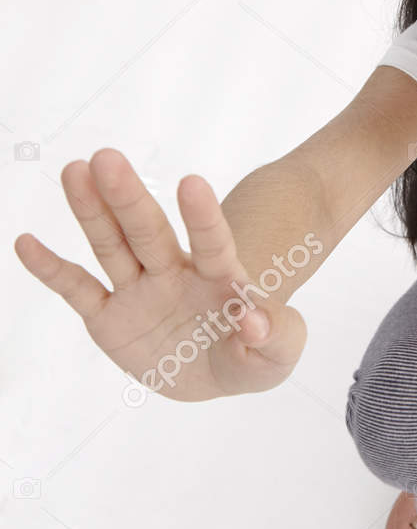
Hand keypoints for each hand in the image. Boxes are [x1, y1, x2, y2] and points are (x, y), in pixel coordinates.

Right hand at [14, 149, 307, 400]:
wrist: (213, 370)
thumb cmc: (251, 353)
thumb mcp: (277, 355)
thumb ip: (277, 337)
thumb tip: (253, 322)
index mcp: (218, 276)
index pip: (212, 242)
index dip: (202, 216)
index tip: (192, 183)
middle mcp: (173, 273)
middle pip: (149, 232)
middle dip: (129, 198)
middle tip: (107, 158)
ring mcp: (138, 290)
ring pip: (111, 246)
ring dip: (92, 212)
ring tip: (75, 171)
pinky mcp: (109, 317)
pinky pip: (77, 289)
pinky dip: (51, 268)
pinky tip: (26, 242)